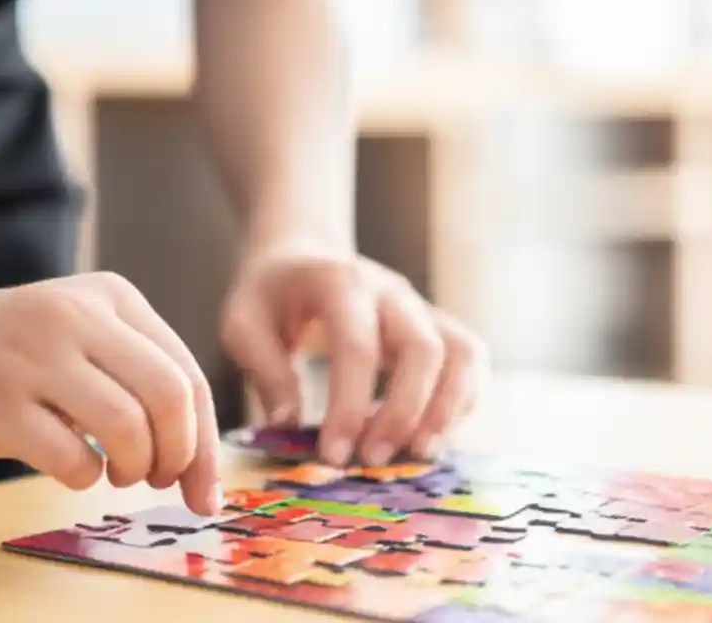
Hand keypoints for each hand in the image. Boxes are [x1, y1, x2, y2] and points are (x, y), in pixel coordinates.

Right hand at [0, 273, 220, 514]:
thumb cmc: (17, 351)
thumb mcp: (87, 333)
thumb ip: (143, 378)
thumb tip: (200, 467)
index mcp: (113, 296)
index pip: (187, 376)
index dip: (205, 443)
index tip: (203, 491)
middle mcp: (76, 315)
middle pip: (168, 397)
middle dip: (178, 455)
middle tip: (157, 477)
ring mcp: (32, 356)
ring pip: (127, 426)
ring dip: (134, 468)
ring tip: (115, 471)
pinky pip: (71, 457)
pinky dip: (85, 477)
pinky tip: (72, 467)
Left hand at [220, 243, 486, 467]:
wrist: (303, 251)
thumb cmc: (270, 294)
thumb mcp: (243, 323)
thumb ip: (266, 371)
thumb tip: (289, 427)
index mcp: (339, 282)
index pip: (357, 345)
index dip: (350, 405)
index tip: (334, 454)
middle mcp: (391, 291)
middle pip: (423, 349)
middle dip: (403, 413)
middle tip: (373, 461)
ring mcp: (420, 306)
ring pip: (461, 353)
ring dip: (447, 410)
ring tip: (418, 455)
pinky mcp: (436, 325)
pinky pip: (469, 360)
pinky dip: (461, 401)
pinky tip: (428, 435)